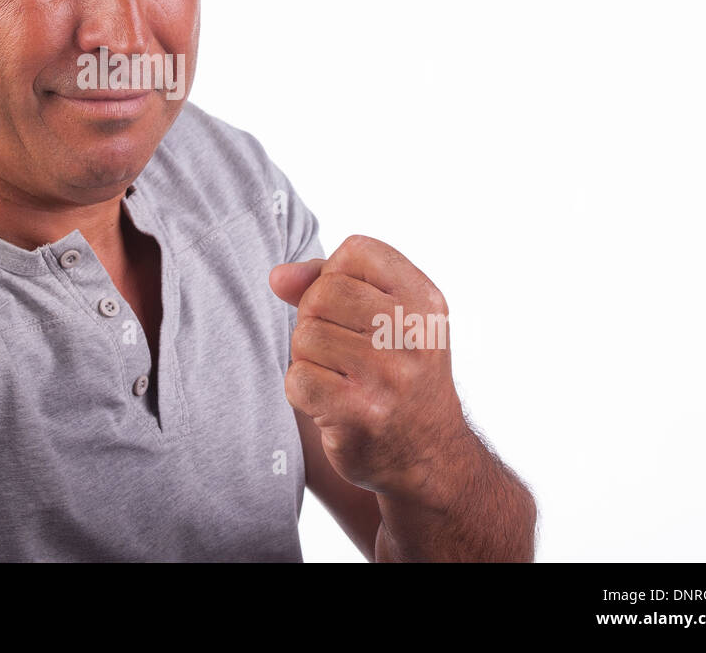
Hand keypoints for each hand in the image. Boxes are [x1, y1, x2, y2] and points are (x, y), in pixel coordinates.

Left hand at [270, 234, 472, 502]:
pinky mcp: (362, 415)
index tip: (351, 305)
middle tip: (340, 348)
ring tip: (339, 376)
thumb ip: (326, 282)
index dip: (336, 273)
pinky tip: (330, 402)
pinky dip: (303, 391)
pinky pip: (298, 379)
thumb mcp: (383, 316)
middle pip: (322, 294)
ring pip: (305, 337)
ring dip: (308, 358)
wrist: (428, 456)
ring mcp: (390, 377)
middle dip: (315, 318)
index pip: (357, 250)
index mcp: (424, 301)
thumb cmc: (395, 373)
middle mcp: (413, 336)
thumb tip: (276, 276)